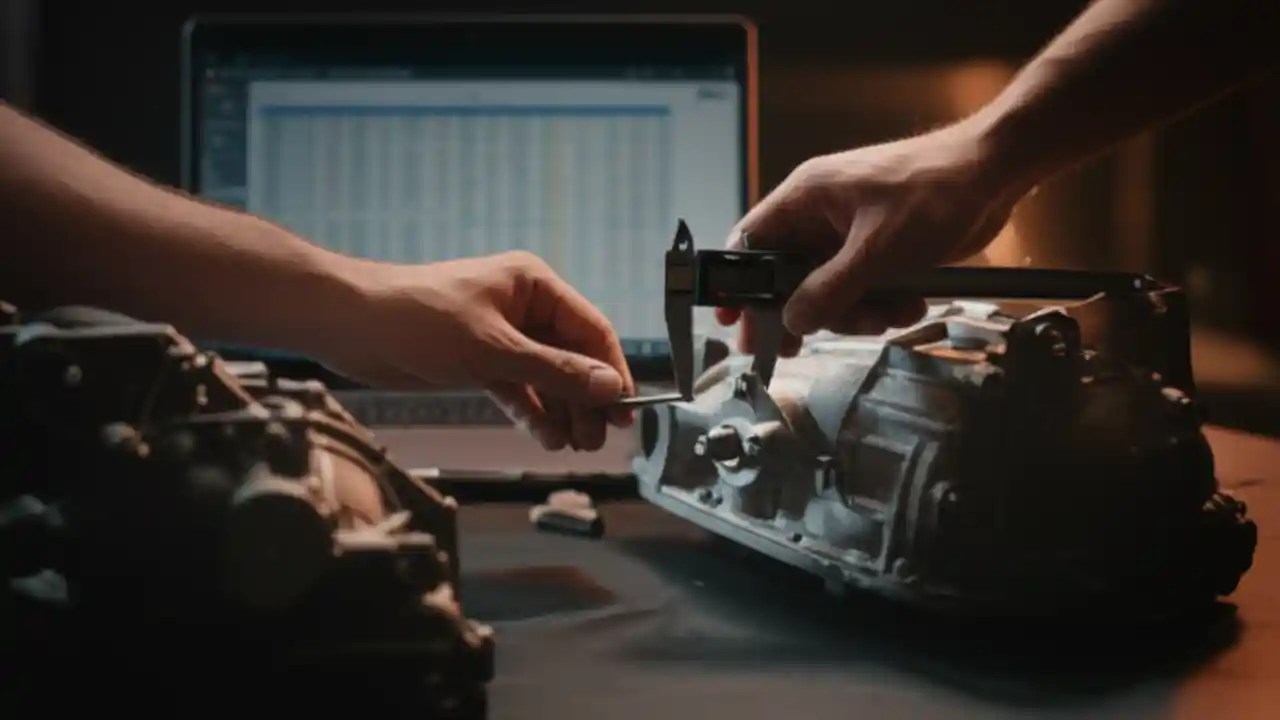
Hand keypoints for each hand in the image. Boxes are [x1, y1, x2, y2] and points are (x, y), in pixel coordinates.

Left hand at [326, 251, 634, 451]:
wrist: (350, 325)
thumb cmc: (418, 318)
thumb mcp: (494, 350)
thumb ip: (555, 371)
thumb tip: (609, 387)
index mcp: (534, 284)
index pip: (591, 329)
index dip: (611, 371)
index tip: (627, 410)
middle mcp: (523, 306)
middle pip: (572, 357)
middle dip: (586, 398)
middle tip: (599, 438)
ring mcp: (501, 335)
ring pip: (546, 377)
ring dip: (561, 410)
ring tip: (574, 445)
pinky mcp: (478, 360)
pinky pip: (518, 388)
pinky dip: (531, 412)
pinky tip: (546, 436)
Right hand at [716, 121, 1024, 353]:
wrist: (995, 174)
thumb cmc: (935, 190)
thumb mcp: (877, 250)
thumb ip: (830, 290)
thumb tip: (793, 320)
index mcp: (806, 197)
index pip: (751, 242)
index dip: (737, 283)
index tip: (731, 319)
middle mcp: (821, 215)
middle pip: (787, 276)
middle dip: (804, 311)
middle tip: (793, 347)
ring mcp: (850, 233)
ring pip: (827, 290)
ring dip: (854, 312)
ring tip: (885, 314)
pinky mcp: (879, 249)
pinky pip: (861, 289)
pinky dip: (881, 304)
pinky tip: (907, 303)